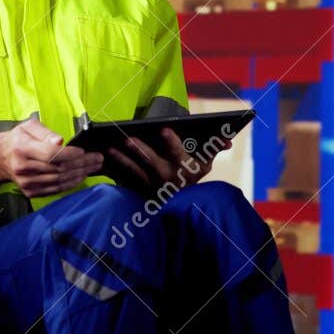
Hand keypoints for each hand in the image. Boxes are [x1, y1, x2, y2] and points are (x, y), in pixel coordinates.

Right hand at [0, 115, 103, 196]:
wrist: (0, 157)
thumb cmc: (18, 139)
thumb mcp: (29, 127)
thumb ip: (45, 132)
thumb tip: (59, 141)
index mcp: (22, 149)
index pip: (50, 154)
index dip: (70, 154)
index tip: (84, 151)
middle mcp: (23, 168)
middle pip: (58, 168)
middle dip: (82, 164)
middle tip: (97, 158)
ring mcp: (26, 183)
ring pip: (59, 181)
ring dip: (80, 174)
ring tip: (93, 167)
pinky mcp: (30, 192)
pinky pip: (55, 189)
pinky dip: (71, 183)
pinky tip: (81, 176)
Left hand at [104, 128, 229, 193]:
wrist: (181, 203)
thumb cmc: (193, 175)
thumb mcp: (206, 163)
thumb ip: (214, 147)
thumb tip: (227, 139)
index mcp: (187, 169)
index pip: (180, 154)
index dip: (172, 142)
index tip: (163, 130)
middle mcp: (170, 178)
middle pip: (153, 162)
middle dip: (140, 150)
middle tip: (127, 138)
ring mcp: (154, 185)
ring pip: (136, 171)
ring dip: (123, 159)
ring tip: (111, 147)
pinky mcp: (141, 189)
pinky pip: (126, 178)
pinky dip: (116, 168)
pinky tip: (106, 158)